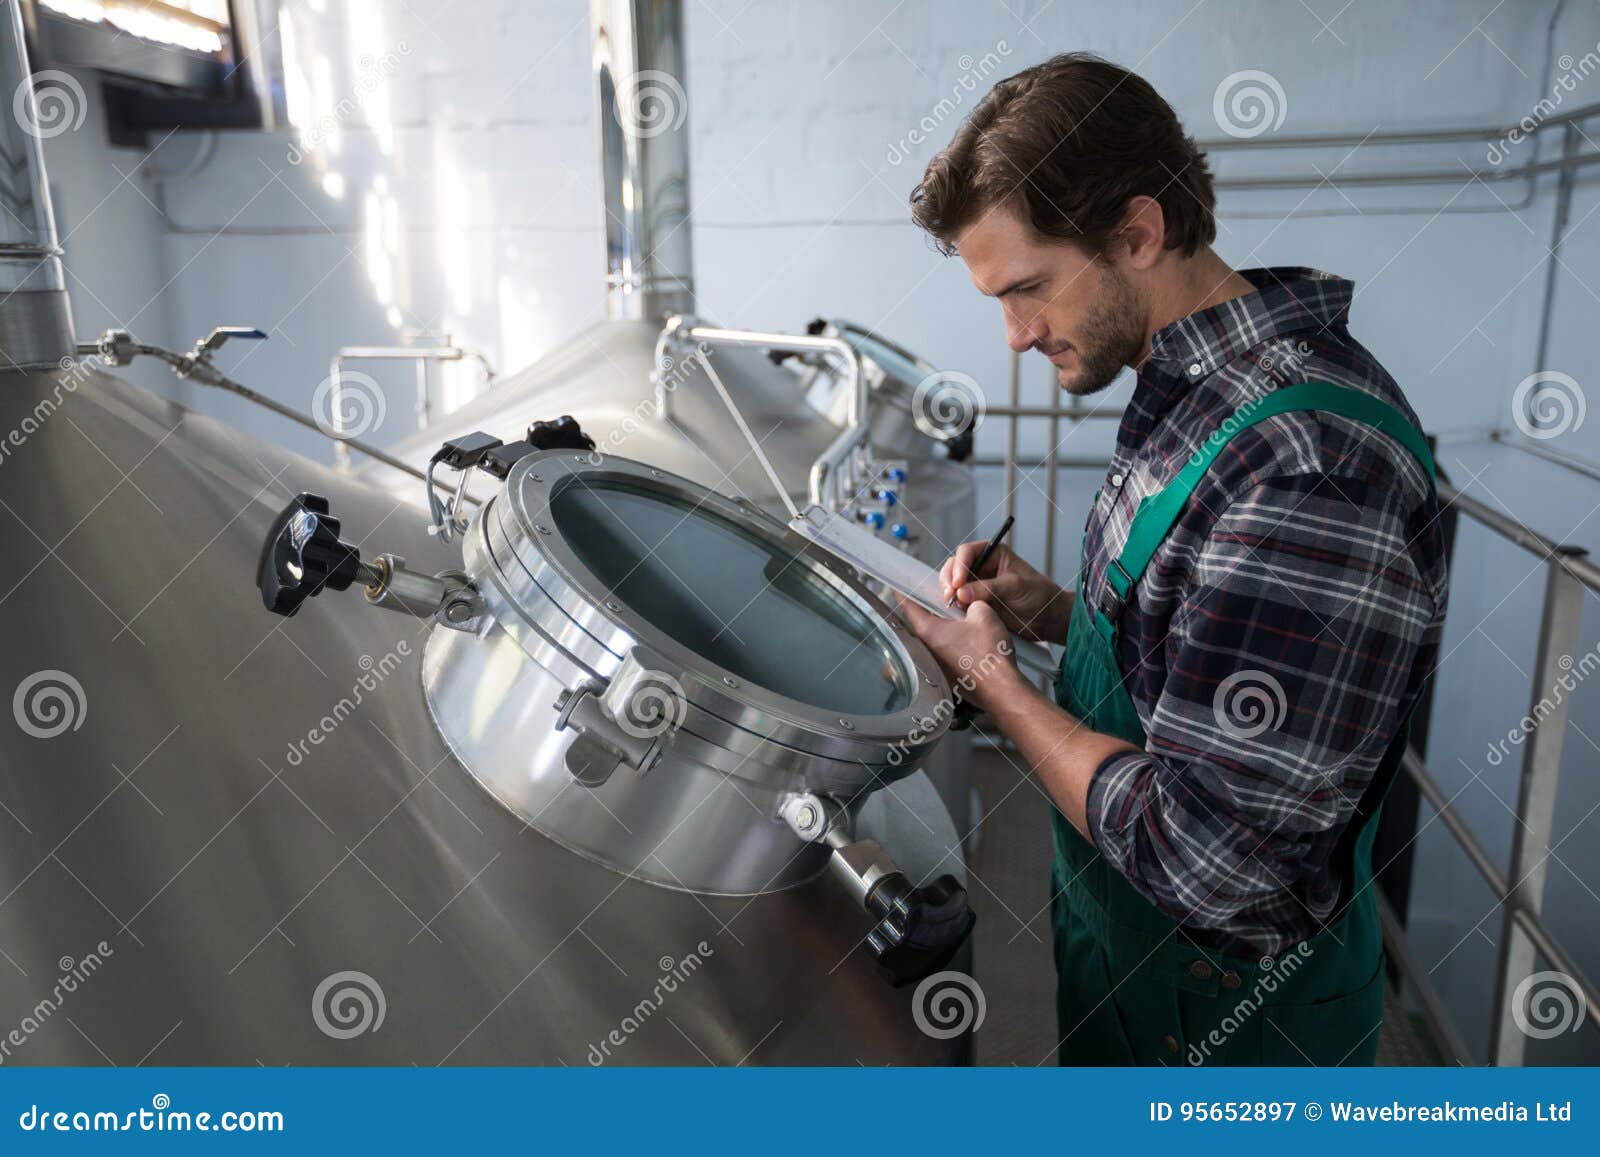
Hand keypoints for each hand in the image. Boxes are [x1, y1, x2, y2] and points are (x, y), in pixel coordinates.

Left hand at [896, 597, 1021, 714]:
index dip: (904, 591)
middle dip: (930, 607)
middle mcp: (928, 649)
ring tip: (959, 616)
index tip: (899, 585)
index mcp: (929, 631)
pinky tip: (969, 638)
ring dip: (944, 625)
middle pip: (921, 621)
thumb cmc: (990, 655)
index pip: (908, 606)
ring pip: (935, 637)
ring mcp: (937, 663)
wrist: (1001, 688)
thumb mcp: (984, 614)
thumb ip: (972, 602)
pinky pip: (946, 650)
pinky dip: (953, 641)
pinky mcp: (948, 673)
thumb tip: (971, 605)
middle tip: (939, 597)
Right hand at [939, 541, 1070, 643]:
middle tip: (950, 595)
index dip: (959, 566)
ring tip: (953, 604)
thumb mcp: (1015, 587)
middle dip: (950, 580)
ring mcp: (977, 584)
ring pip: (953, 584)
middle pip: (955, 567)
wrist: (1047, 618)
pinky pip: (958, 600)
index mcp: (993, 553)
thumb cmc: (1039, 595)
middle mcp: (982, 567)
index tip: (958, 583)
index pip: (967, 552)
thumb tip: (961, 593)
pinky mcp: (975, 601)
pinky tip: (956, 611)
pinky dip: (954, 605)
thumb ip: (988, 588)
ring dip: (949, 593)